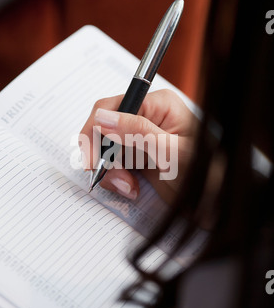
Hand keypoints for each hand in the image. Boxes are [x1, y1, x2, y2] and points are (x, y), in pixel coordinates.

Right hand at [79, 89, 198, 203]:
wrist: (216, 203)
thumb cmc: (205, 174)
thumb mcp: (171, 152)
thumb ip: (136, 132)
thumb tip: (102, 118)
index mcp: (156, 105)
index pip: (111, 107)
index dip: (94, 132)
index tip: (91, 160)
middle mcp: (146, 118)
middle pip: (103, 130)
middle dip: (104, 157)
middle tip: (120, 180)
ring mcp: (140, 139)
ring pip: (104, 150)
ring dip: (111, 172)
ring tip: (130, 187)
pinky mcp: (137, 158)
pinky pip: (112, 165)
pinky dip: (116, 179)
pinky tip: (132, 189)